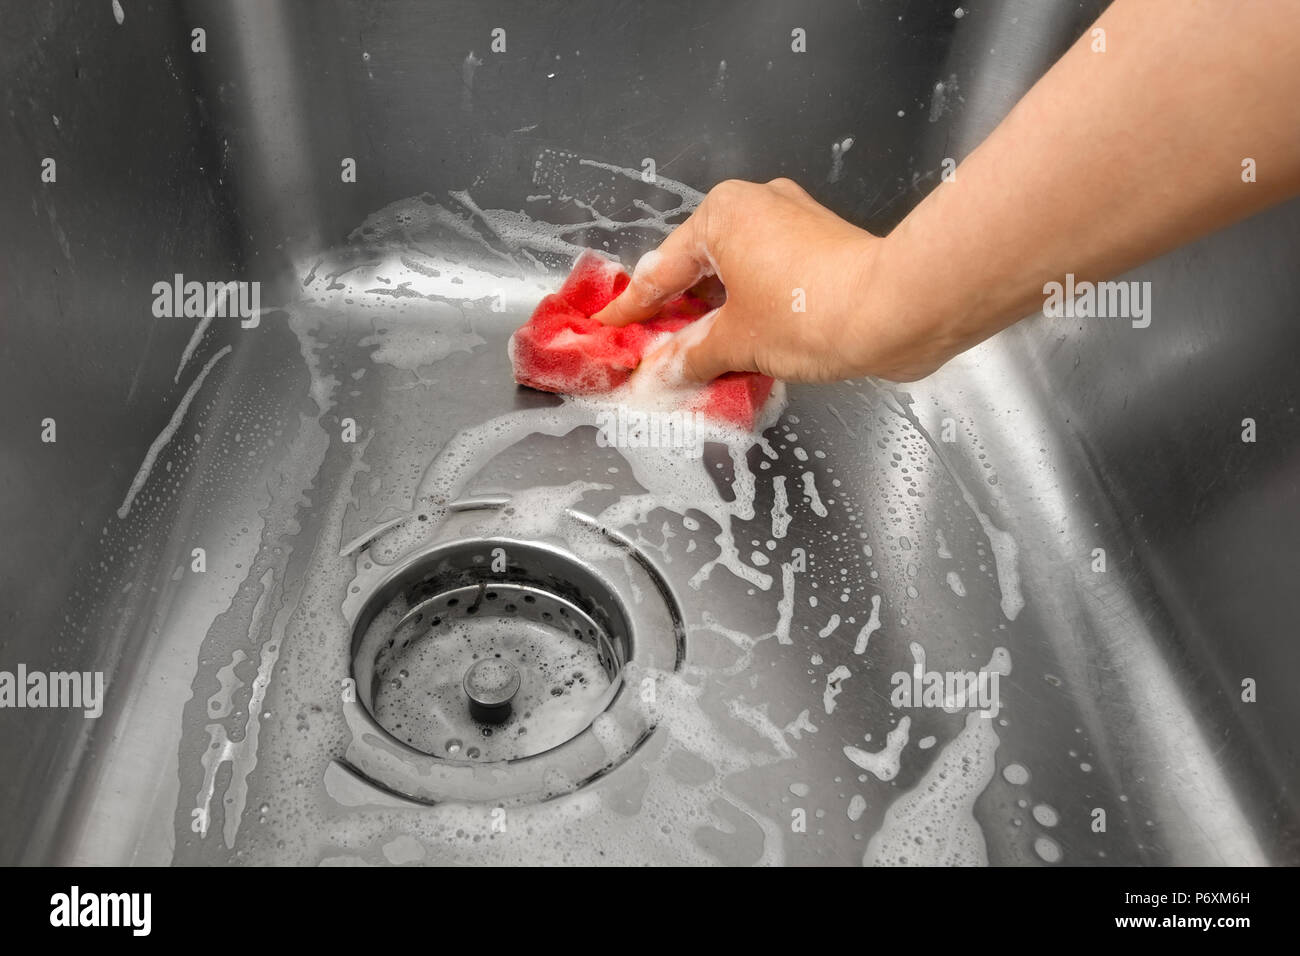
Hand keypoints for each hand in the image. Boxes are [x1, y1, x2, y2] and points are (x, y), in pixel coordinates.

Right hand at [592, 178, 950, 383]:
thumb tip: (660, 374)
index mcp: (723, 215)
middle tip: (649, 351)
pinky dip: (749, 312)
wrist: (896, 310)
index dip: (633, 308)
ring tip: (691, 359)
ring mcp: (794, 225)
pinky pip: (768, 281)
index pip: (662, 269)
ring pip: (736, 275)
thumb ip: (690, 357)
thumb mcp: (736, 341)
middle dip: (677, 314)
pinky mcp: (823, 249)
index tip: (608, 327)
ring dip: (715, 317)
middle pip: (699, 268)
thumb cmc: (808, 313)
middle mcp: (757, 207)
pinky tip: (738, 348)